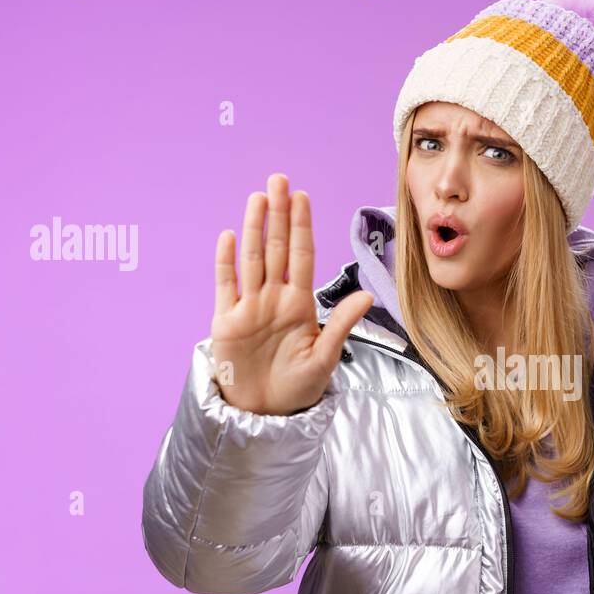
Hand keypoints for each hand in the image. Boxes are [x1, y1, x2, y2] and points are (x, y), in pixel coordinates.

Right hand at [211, 172, 372, 414]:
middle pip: (276, 248)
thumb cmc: (298, 387)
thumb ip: (341, 325)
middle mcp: (274, 299)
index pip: (302, 257)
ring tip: (258, 198)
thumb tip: (368, 296)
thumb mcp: (325, 357)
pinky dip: (225, 261)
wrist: (266, 413)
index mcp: (300, 304)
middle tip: (279, 180)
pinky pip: (226, 285)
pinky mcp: (227, 322)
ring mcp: (250, 308)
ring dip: (254, 228)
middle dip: (279, 215)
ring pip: (252, 259)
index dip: (302, 227)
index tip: (303, 197)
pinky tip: (229, 236)